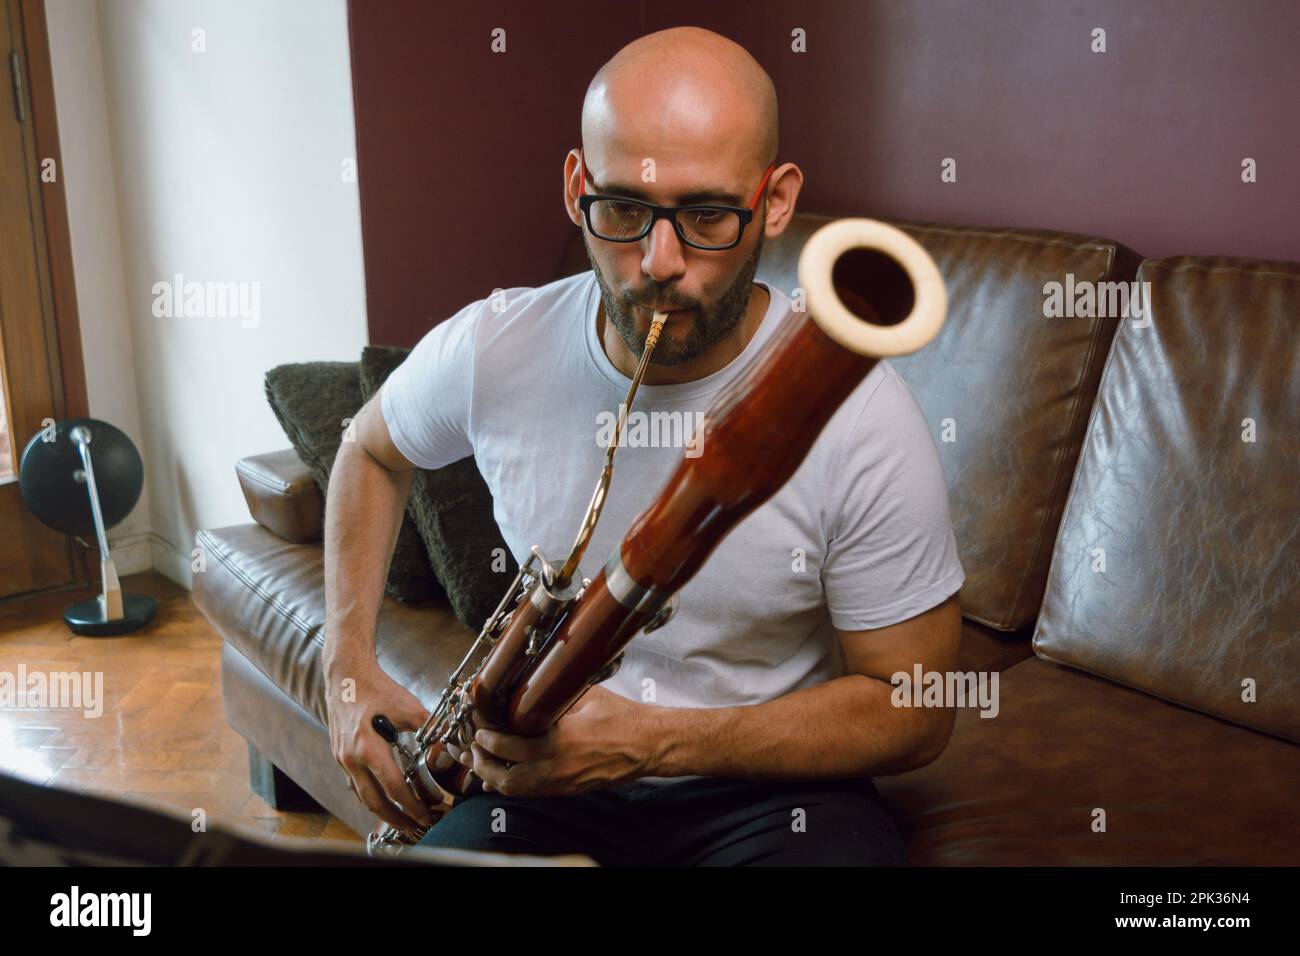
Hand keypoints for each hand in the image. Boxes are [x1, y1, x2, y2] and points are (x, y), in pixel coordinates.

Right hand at [324, 658, 434, 830]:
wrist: (346, 675)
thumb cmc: (375, 688)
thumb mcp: (407, 706)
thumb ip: (428, 728)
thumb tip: (447, 745)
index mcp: (368, 748)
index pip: (393, 788)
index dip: (411, 805)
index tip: (425, 814)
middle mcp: (351, 758)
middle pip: (374, 802)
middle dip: (396, 819)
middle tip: (415, 827)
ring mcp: (342, 759)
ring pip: (362, 796)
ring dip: (382, 811)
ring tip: (401, 819)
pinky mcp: (339, 755)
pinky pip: (354, 784)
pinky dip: (370, 795)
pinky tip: (383, 798)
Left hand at [447, 685, 658, 796]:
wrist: (647, 744)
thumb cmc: (623, 718)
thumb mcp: (586, 696)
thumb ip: (555, 695)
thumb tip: (530, 682)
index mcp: (562, 742)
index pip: (512, 748)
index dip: (489, 742)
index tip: (480, 731)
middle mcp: (560, 767)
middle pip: (507, 779)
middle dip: (483, 766)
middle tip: (473, 750)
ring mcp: (564, 782)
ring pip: (517, 790)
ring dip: (494, 778)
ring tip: (482, 763)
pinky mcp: (569, 789)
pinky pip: (532, 792)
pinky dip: (513, 784)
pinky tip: (504, 774)